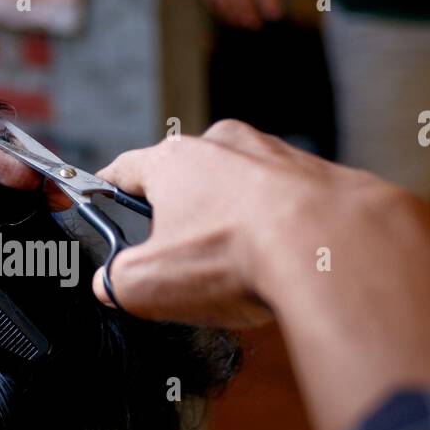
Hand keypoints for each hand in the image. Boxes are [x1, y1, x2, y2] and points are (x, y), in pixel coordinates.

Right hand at [92, 120, 397, 326]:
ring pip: (240, 194)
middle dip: (181, 220)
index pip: (124, 170)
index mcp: (175, 159)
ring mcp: (278, 157)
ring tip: (238, 271)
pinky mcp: (321, 179)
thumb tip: (113, 285)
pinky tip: (279, 267)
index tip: (98, 195)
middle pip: (187, 183)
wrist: (331, 248)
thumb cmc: (237, 255)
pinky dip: (278, 234)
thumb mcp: (148, 284)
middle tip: (181, 263)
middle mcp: (226, 145)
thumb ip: (117, 282)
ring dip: (232, 226)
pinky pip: (286, 209)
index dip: (106, 189)